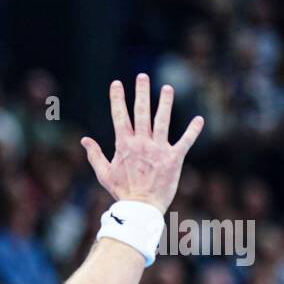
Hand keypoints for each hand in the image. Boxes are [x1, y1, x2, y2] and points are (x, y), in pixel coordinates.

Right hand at [81, 74, 203, 213]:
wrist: (141, 208)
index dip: (117, 99)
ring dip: (165, 103)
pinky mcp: (174, 158)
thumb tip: (84, 140)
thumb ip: (95, 155)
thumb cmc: (122, 191)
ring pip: (162, 120)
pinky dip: (192, 131)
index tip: (116, 84)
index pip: (120, 116)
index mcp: (124, 145)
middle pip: (141, 112)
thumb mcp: (104, 173)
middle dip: (141, 92)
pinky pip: (185, 141)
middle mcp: (141, 143)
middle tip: (142, 76)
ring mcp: (158, 149)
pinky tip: (199, 119)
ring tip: (167, 88)